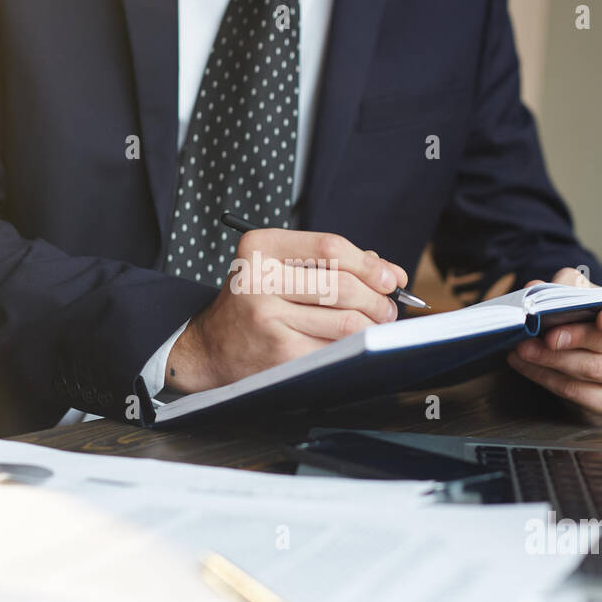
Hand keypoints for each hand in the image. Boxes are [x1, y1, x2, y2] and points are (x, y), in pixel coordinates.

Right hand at [166, 229, 407, 393]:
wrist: (210, 346)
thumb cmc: (255, 301)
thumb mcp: (279, 267)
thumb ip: (330, 262)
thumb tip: (389, 272)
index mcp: (259, 247)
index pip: (329, 248)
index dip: (369, 264)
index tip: (391, 278)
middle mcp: (258, 280)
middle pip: (342, 286)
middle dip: (378, 299)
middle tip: (389, 307)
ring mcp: (267, 319)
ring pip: (345, 322)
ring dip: (372, 324)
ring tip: (376, 323)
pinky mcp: (278, 353)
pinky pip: (334, 348)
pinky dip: (353, 346)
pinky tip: (353, 343)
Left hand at [505, 267, 601, 417]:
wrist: (596, 352)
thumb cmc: (596, 316)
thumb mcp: (589, 294)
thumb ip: (569, 286)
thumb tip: (537, 286)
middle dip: (576, 338)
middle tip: (544, 333)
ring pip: (594, 369)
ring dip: (552, 359)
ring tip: (524, 347)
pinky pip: (579, 393)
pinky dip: (547, 377)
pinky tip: (526, 364)